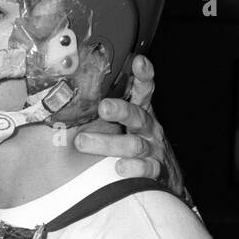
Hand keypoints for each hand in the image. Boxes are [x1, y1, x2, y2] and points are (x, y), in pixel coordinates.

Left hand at [72, 55, 187, 199]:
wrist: (168, 176)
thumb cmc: (139, 143)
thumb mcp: (129, 122)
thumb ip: (109, 109)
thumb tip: (71, 97)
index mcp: (141, 112)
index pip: (144, 90)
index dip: (143, 76)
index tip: (138, 62)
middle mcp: (149, 128)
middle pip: (136, 115)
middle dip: (120, 110)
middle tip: (103, 107)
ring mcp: (154, 149)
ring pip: (134, 145)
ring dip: (108, 143)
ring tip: (82, 142)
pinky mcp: (156, 170)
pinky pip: (146, 169)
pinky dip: (133, 168)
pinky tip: (119, 167)